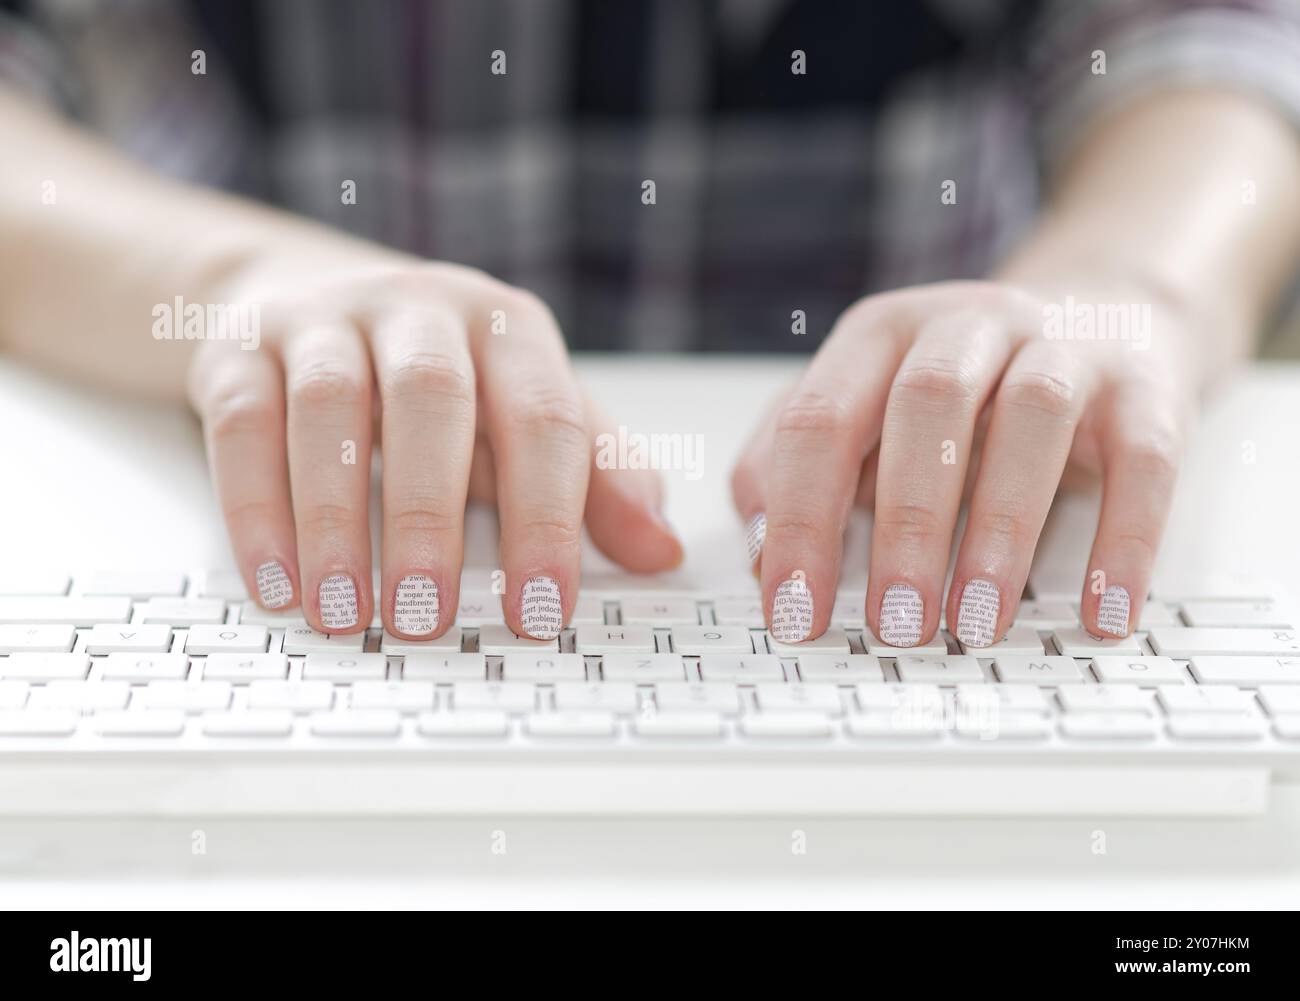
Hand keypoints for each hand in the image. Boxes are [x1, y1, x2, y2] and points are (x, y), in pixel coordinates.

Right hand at [188, 260, 681, 637]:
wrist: (312, 296)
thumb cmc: (444, 380)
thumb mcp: (526, 415)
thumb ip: (596, 478)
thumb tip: (661, 549)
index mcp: (507, 328)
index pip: (542, 418)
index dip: (548, 517)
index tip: (540, 608)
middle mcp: (421, 309)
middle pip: (431, 399)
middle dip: (430, 517)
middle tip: (428, 615)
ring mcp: (325, 318)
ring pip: (329, 407)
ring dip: (336, 519)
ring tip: (346, 612)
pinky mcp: (242, 346)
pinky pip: (245, 424)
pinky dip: (256, 508)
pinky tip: (277, 582)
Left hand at [732, 279, 1195, 645]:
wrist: (1103, 317)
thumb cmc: (960, 394)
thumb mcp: (863, 412)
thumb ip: (794, 468)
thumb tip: (760, 551)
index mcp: (879, 335)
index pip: (819, 419)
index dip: (800, 518)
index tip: (793, 609)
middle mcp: (966, 324)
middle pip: (925, 409)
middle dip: (904, 525)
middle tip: (893, 621)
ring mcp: (1062, 345)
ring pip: (1033, 417)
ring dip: (1000, 530)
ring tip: (977, 623)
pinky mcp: (1145, 385)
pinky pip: (1144, 459)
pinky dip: (1125, 540)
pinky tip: (1103, 612)